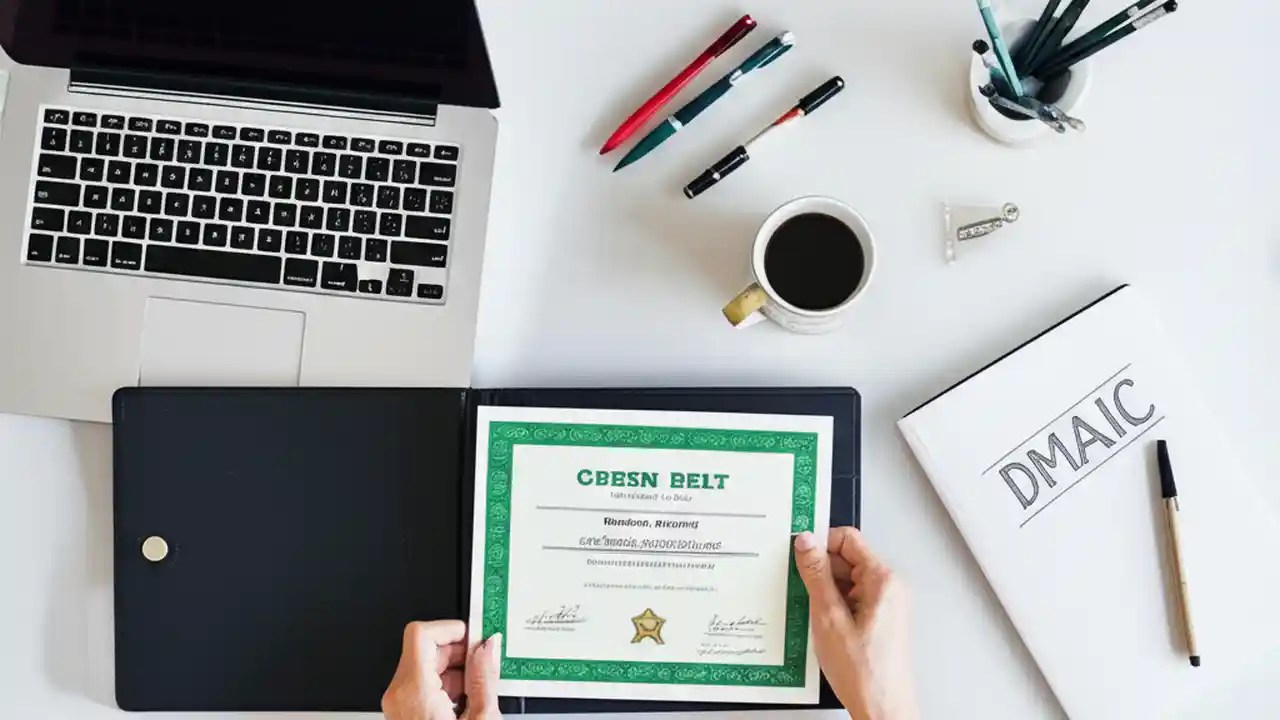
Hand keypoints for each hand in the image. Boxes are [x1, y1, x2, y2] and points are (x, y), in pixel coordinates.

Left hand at [381, 620, 502, 719]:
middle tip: (484, 663)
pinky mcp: (402, 712)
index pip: (421, 633)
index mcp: (414, 691)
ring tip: (477, 690)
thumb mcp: (480, 719)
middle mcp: (399, 695)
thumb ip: (485, 679)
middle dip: (460, 651)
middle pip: (426, 648)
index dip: (451, 628)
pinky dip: (445, 684)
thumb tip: (490, 647)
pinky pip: (421, 683)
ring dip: (455, 670)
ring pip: (425, 665)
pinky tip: (465, 703)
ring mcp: (397, 704)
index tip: (474, 636)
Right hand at [794, 527, 917, 719]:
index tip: (799, 555)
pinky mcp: (878, 619)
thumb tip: (806, 543)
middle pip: (846, 559)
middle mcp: (889, 588)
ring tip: (814, 616)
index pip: (848, 539)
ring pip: (846, 581)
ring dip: (824, 592)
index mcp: (883, 580)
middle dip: (820, 572)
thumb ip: (816, 575)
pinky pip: (850, 599)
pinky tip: (822, 626)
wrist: (882, 710)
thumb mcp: (829, 618)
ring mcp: (885, 604)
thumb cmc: (865, 674)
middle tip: (802, 591)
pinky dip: (832, 607)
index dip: (820, 544)